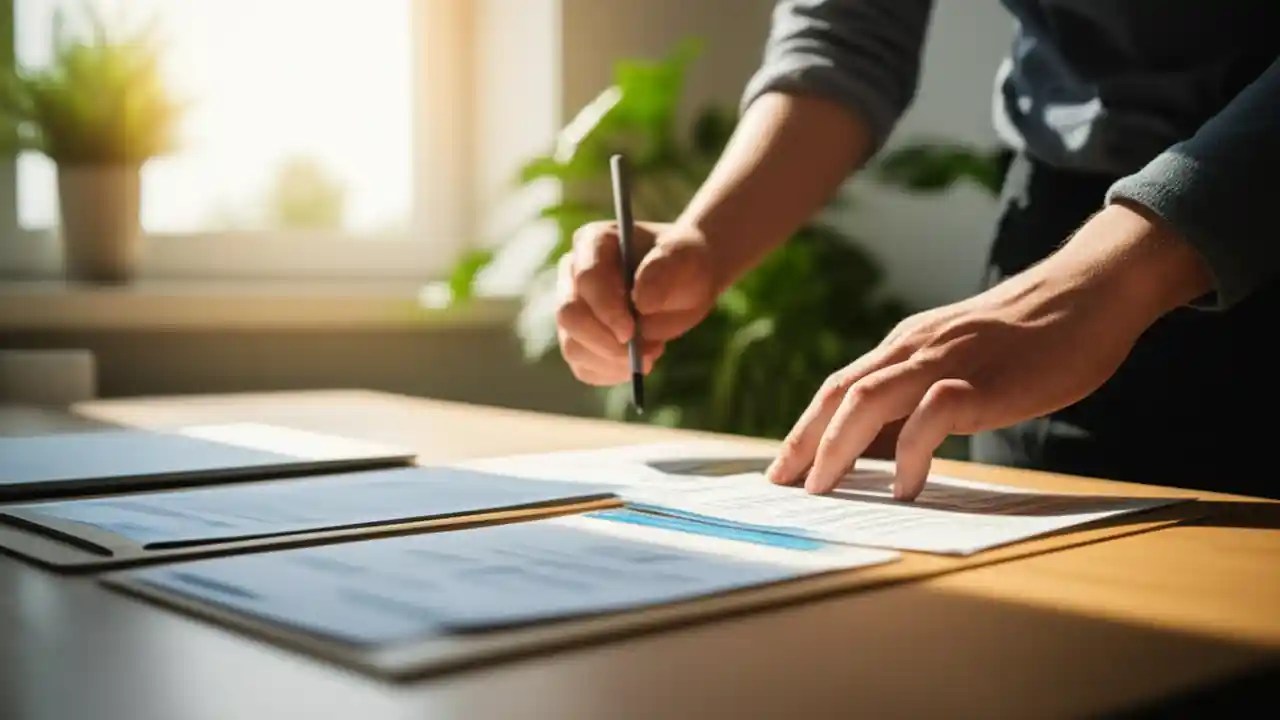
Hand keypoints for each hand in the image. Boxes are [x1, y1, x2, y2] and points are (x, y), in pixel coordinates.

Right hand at [555, 221, 718, 384]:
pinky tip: (637, 361)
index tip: (630, 332)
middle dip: (606, 342)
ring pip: (573, 346)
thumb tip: (640, 301)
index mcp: (593, 243)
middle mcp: (573, 275)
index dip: (605, 309)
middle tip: (646, 353)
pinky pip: (583, 368)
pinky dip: (612, 373)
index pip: (586, 278)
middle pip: (569, 315)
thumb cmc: (684, 264)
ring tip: (652, 351)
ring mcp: (573, 309)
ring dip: (613, 361)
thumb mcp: (685, 259)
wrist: (686, 284)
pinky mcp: (580, 340)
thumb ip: (663, 270)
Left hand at [764, 202, 1211, 499]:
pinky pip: (932, 415)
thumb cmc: (1030, 337)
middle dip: (803, 441)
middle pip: (840, 394)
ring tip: (822, 488)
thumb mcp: (961, 364)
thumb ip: (922, 400)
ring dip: (838, 446)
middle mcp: (914, 348)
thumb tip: (884, 456)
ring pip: (869, 399)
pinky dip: (912, 453)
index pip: (839, 388)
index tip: (781, 468)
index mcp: (906, 345)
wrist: (1090, 291)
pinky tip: (907, 486)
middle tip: (780, 485)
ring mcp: (947, 360)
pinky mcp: (983, 379)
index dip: (804, 428)